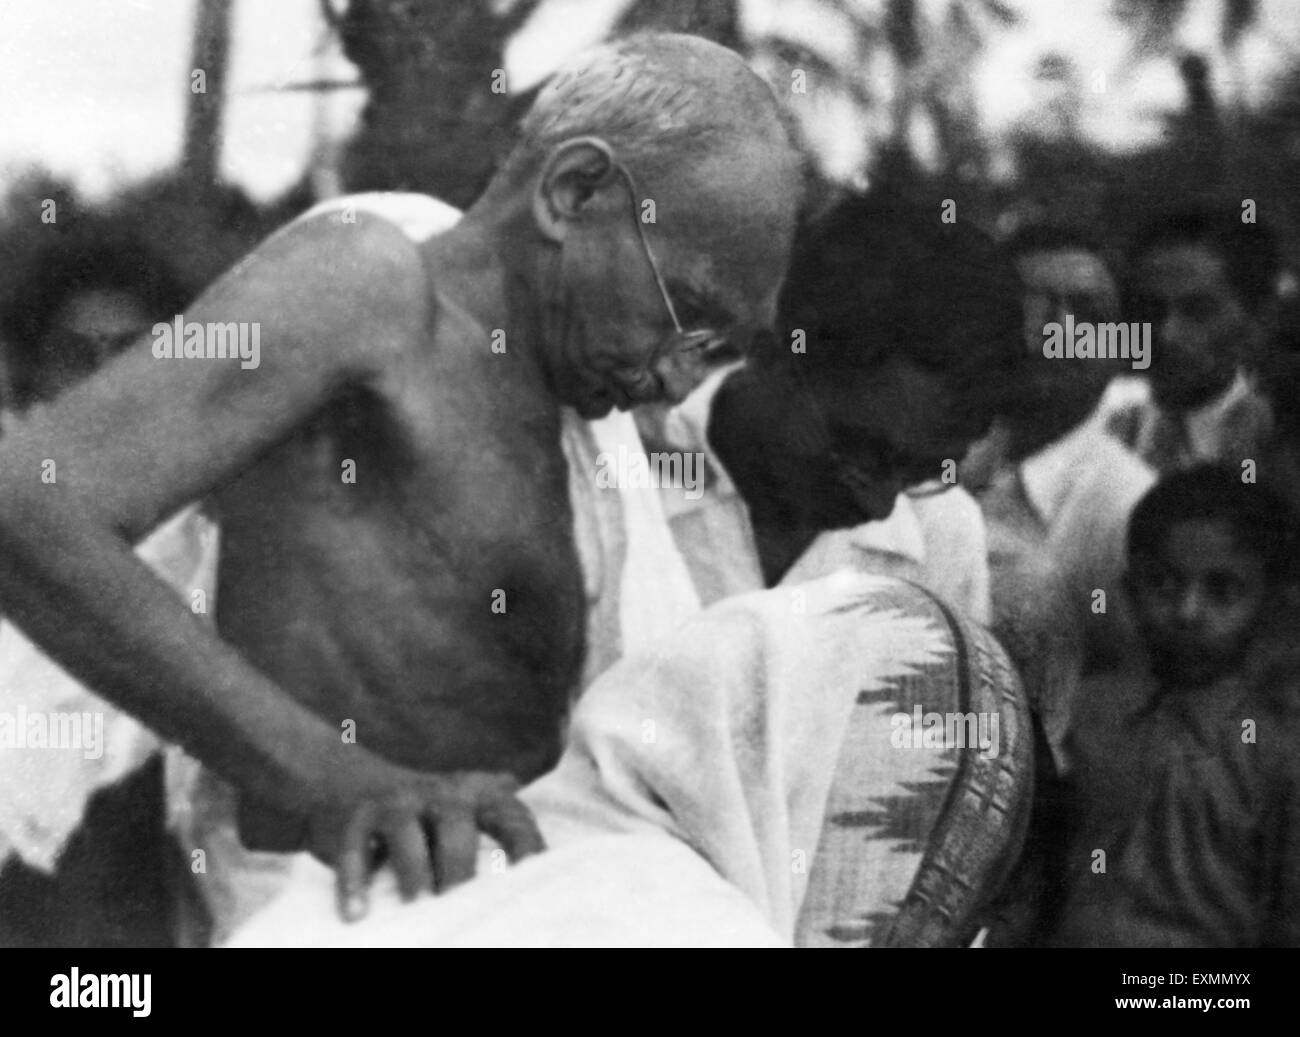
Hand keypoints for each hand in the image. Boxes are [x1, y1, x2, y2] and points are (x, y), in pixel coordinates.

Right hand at [304, 767, 543, 921]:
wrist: (351, 785)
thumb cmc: (429, 823)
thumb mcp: (468, 819)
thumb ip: (500, 839)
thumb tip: (543, 887)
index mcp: (481, 797)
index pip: (512, 819)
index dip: (525, 847)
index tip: (531, 882)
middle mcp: (443, 793)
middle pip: (457, 828)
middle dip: (459, 871)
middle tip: (462, 909)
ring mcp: (398, 801)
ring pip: (407, 833)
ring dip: (413, 873)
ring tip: (416, 906)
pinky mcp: (357, 817)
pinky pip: (355, 849)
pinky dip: (354, 882)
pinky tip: (357, 914)